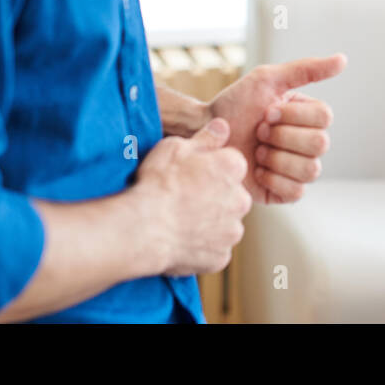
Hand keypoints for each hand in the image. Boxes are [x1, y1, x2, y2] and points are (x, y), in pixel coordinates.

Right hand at [135, 116, 251, 275]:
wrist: (143, 227)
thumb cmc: (158, 183)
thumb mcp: (176, 146)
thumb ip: (205, 137)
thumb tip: (223, 126)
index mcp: (233, 168)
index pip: (231, 166)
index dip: (209, 170)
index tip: (190, 175)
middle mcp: (241, 200)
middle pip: (232, 196)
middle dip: (214, 198)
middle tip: (186, 200)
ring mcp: (232, 231)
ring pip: (225, 225)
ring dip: (209, 224)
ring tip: (181, 222)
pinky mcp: (221, 257)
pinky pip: (215, 250)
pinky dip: (202, 247)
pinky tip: (181, 240)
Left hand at [207, 54, 342, 203]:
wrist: (204, 135)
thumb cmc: (234, 105)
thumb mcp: (267, 79)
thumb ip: (306, 69)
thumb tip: (343, 59)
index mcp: (309, 117)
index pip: (324, 117)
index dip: (292, 115)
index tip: (266, 111)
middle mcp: (309, 144)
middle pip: (320, 144)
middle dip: (282, 136)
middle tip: (259, 132)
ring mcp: (298, 169)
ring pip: (311, 169)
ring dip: (277, 158)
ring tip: (257, 152)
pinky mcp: (285, 193)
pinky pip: (297, 192)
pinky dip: (273, 179)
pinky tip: (256, 170)